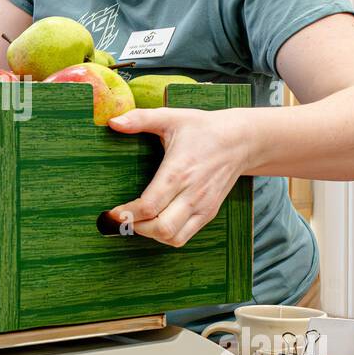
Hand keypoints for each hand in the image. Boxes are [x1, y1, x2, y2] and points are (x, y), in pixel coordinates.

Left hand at [107, 107, 249, 247]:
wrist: (240, 140)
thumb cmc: (203, 128)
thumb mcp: (171, 117)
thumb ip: (140, 118)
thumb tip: (113, 122)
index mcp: (178, 172)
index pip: (149, 206)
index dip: (127, 214)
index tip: (112, 212)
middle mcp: (192, 194)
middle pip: (161, 228)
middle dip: (136, 228)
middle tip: (122, 219)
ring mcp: (203, 206)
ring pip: (173, 237)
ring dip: (151, 235)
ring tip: (137, 222)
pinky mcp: (209, 213)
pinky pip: (185, 236)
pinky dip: (167, 236)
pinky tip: (155, 222)